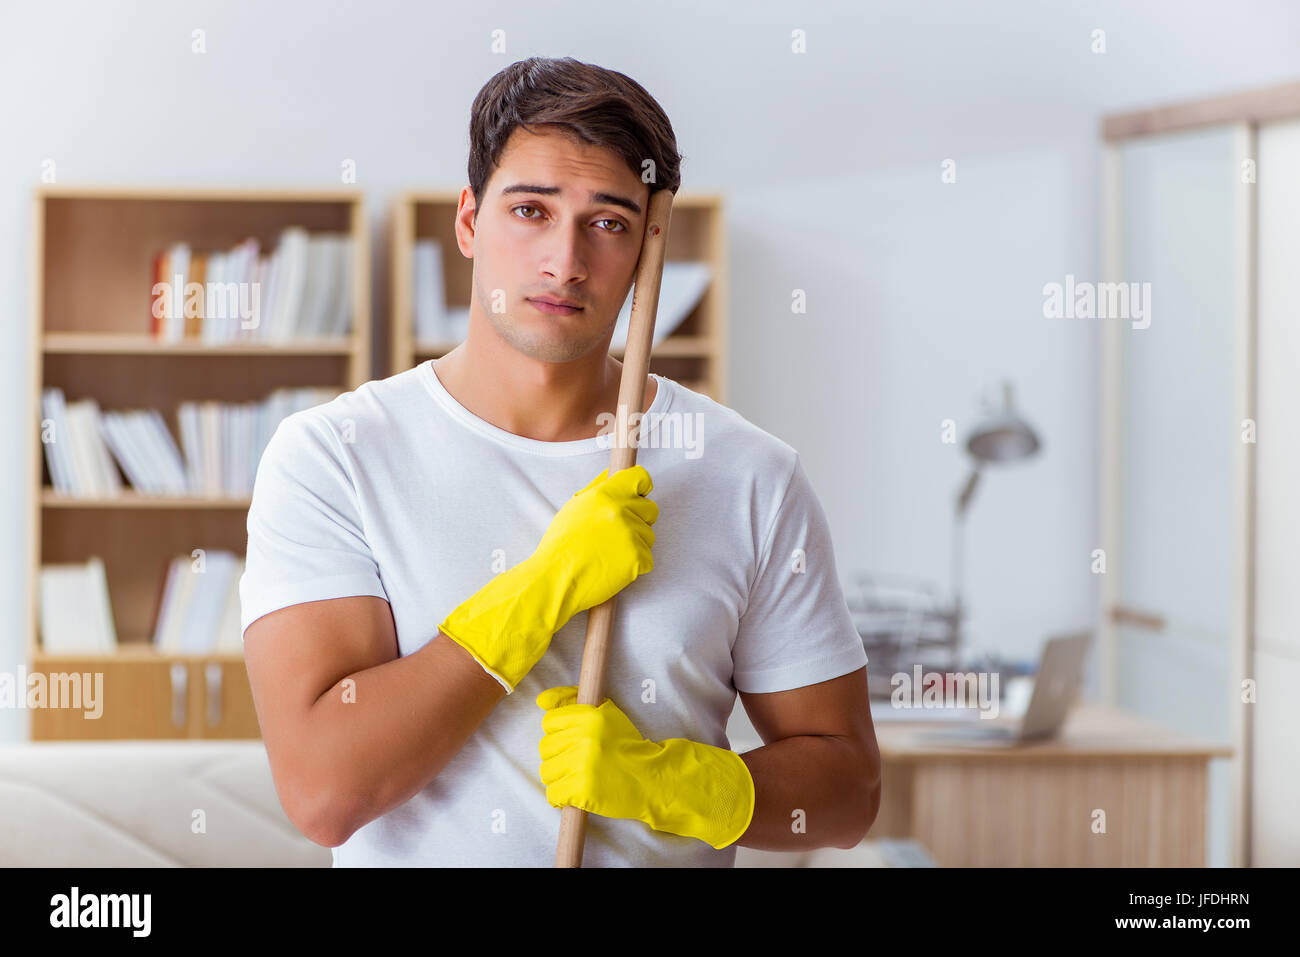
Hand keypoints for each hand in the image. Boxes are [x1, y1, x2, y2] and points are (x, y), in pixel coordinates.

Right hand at [531, 465, 657, 616]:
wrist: (555, 578)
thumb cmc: (562, 546)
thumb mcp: (574, 507)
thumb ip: (598, 489)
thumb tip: (613, 474)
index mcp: (605, 494)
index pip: (641, 478)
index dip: (640, 488)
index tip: (637, 496)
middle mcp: (620, 511)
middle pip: (650, 508)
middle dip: (638, 519)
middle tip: (616, 533)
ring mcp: (631, 534)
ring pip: (649, 535)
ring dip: (635, 543)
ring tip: (610, 552)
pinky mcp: (637, 558)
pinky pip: (648, 558)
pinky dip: (635, 565)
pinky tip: (614, 566)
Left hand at [536, 685, 755, 849]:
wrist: (651, 778)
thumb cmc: (627, 745)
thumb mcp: (606, 712)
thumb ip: (571, 700)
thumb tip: (541, 700)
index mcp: (590, 716)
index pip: (550, 721)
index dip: (559, 733)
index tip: (573, 741)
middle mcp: (584, 738)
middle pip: (545, 747)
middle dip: (559, 756)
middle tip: (579, 761)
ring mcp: (582, 766)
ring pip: (547, 771)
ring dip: (559, 777)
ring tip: (578, 777)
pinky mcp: (582, 791)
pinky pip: (553, 794)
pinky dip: (561, 798)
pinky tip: (575, 795)